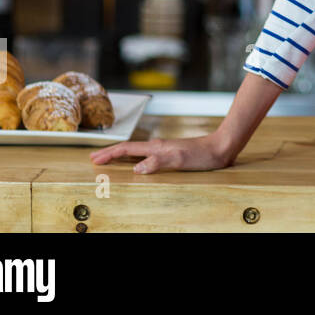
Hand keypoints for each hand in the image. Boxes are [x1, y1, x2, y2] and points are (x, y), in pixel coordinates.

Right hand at [89, 132, 231, 173]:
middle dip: (110, 153)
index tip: (94, 159)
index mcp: (156, 147)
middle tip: (94, 158)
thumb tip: (136, 168)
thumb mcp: (179, 159)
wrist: (221, 147)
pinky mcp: (171, 153)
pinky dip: (134, 158)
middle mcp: (158, 146)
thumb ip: (158, 162)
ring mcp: (164, 149)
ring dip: (120, 155)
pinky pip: (146, 155)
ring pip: (136, 151)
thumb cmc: (202, 154)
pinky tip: (137, 163)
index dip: (109, 154)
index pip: (127, 148)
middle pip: (128, 148)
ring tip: (109, 159)